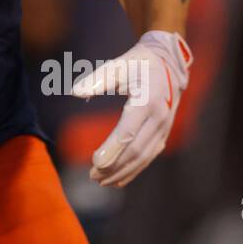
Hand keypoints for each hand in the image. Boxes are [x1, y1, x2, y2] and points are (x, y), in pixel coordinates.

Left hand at [71, 30, 191, 186]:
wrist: (167, 63)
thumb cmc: (137, 63)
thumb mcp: (116, 66)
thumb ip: (96, 80)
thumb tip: (75, 92)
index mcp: (147, 100)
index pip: (128, 131)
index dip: (112, 149)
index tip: (94, 161)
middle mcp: (159, 117)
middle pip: (136, 149)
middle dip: (114, 165)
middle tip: (92, 175)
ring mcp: (164, 127)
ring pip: (144, 157)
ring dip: (122, 171)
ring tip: (100, 180)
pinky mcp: (164, 133)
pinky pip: (149, 155)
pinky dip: (134, 169)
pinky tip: (118, 179)